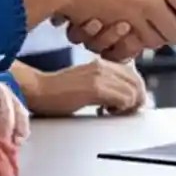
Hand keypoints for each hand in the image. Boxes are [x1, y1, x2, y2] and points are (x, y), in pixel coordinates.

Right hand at [27, 58, 148, 116]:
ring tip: (111, 112)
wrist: (38, 90)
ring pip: (133, 92)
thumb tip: (124, 98)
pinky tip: (105, 112)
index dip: (135, 92)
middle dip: (135, 100)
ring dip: (127, 106)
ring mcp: (100, 76)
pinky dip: (120, 109)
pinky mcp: (95, 88)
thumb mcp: (86, 82)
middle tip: (123, 111)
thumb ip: (104, 85)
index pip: (134, 76)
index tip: (127, 105)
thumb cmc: (56, 92)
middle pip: (137, 83)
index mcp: (102, 64)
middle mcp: (104, 66)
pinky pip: (123, 99)